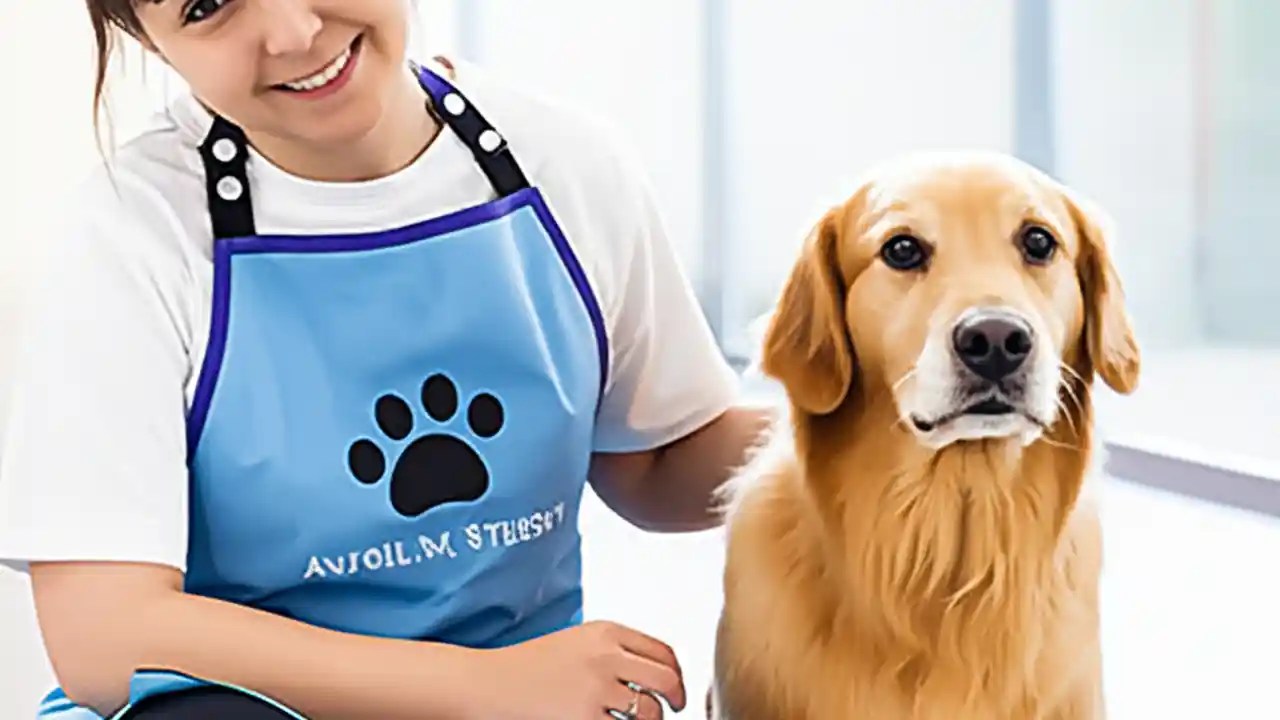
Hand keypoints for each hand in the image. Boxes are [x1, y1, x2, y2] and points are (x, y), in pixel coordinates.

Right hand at [470, 620, 686, 719]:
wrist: (485, 684)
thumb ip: (612, 650)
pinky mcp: (585, 719)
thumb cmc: (523, 667)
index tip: (676, 687)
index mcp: (605, 632)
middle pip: (666, 680)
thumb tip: (649, 673)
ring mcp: (597, 689)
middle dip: (676, 699)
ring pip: (649, 713)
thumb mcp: (574, 642)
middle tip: (673, 710)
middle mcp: (606, 657)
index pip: (663, 651)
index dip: (677, 674)